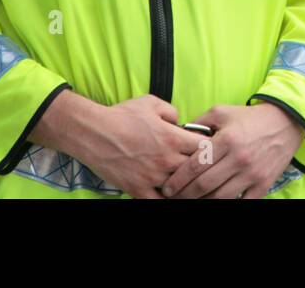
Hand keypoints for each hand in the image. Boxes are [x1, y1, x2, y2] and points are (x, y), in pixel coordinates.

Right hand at [39, 93, 205, 198]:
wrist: (93, 133)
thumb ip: (172, 111)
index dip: (210, 149)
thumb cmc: (122, 115)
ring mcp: (153, 177)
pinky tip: (171, 194)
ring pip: (181, 189)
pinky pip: (160, 201)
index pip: (206, 148)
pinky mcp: (138, 190)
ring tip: (188, 182)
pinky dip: (168, 199)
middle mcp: (166, 159)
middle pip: (196, 171)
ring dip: (186, 186)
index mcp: (173, 137)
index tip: (207, 148)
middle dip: (200, 169)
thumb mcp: (151, 102)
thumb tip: (181, 121)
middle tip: (199, 167)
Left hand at [162, 103, 304, 198]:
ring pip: (220, 198)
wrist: (285, 122)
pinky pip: (242, 202)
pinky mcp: (264, 184)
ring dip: (202, 202)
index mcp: (227, 140)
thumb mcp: (222, 112)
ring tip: (191, 200)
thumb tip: (178, 136)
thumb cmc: (249, 118)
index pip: (195, 165)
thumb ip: (199, 123)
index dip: (178, 180)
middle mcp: (239, 158)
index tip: (166, 187)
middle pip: (204, 185)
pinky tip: (214, 202)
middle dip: (184, 194)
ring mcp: (252, 173)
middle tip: (173, 197)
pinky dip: (226, 204)